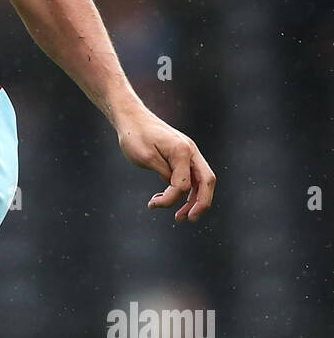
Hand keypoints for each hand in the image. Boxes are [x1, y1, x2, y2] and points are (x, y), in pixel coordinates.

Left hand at [116, 108, 215, 222]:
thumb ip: (164, 173)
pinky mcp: (183, 156)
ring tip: (180, 217)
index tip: (152, 203)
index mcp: (182, 151)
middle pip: (207, 181)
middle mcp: (191, 151)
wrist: (131, 118)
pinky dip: (186, 191)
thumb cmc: (134, 136)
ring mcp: (189, 153)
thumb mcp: (145, 157)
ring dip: (194, 200)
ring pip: (201, 181)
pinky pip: (192, 177)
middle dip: (201, 203)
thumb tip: (176, 189)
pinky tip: (172, 199)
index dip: (170, 199)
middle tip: (188, 220)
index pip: (184, 184)